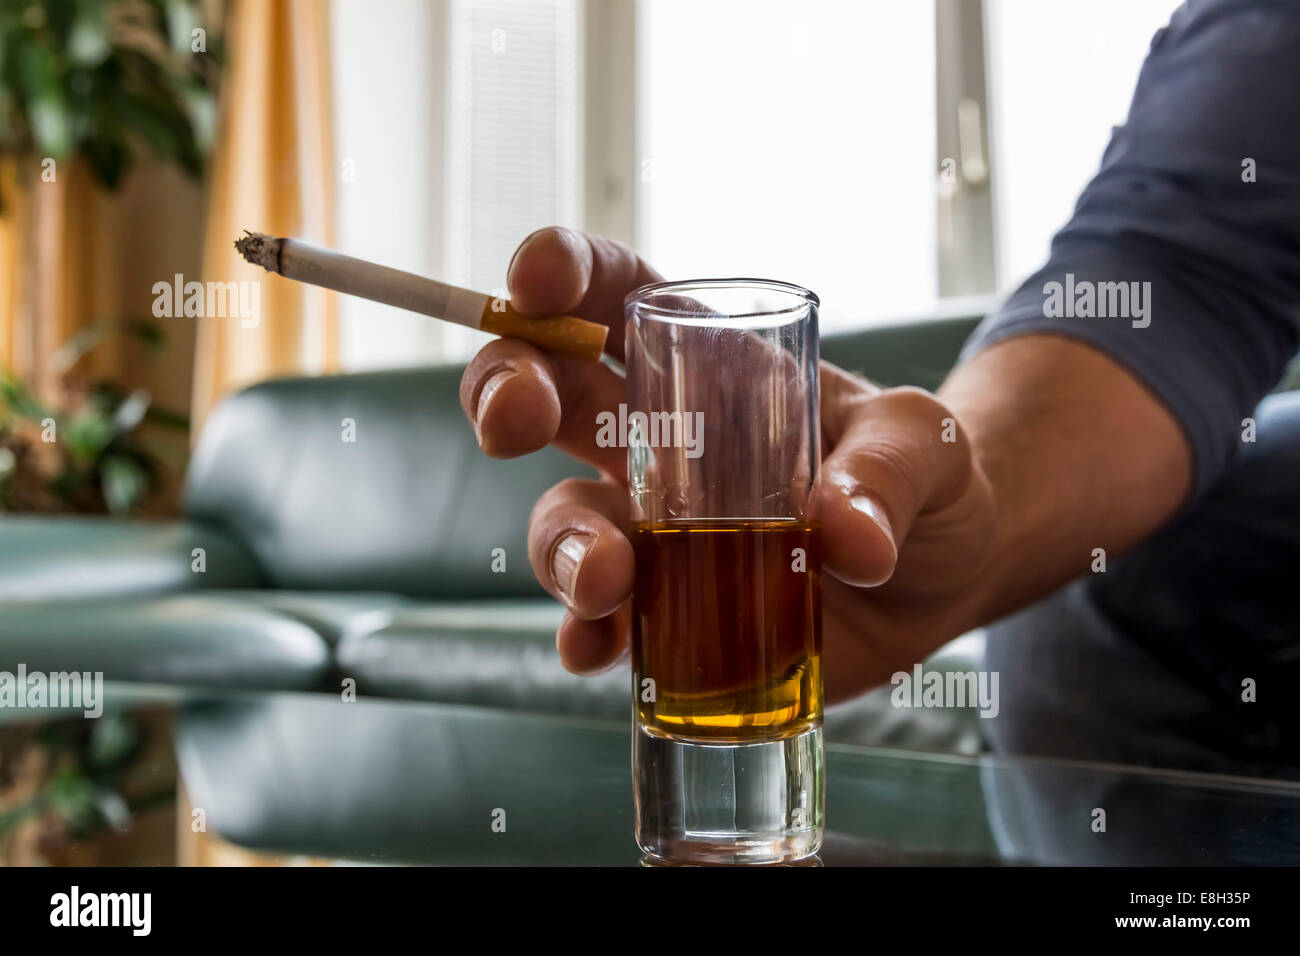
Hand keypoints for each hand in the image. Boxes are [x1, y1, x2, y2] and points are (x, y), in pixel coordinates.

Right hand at [460, 227, 997, 701]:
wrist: (941, 579)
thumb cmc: (927, 480)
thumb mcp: (925, 445)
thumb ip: (889, 471)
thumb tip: (849, 541)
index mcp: (714, 366)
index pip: (618, 295)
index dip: (564, 274)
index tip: (532, 283)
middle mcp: (663, 439)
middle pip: (548, 392)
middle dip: (506, 391)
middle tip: (513, 426)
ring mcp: (656, 528)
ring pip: (564, 517)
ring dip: (562, 545)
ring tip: (606, 583)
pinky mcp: (667, 607)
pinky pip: (601, 618)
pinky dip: (588, 634)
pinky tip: (600, 650)